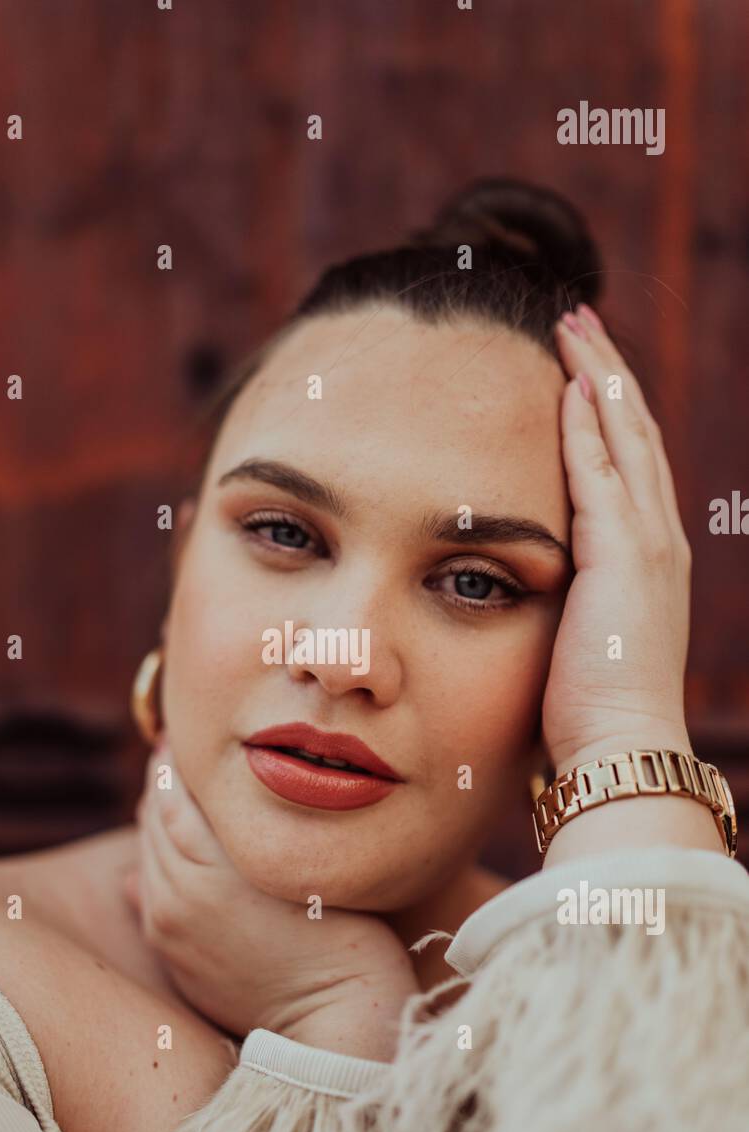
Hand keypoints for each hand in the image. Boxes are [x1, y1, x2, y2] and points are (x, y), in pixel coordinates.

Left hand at [127, 739, 417, 1056]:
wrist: (332, 1024)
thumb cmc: (343, 938)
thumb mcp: (302, 874)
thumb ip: (243, 838)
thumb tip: (196, 800)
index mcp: (211, 865)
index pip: (175, 793)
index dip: (177, 760)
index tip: (186, 734)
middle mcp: (178, 894)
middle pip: (154, 821)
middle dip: (163, 786)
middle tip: (178, 754)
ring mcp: (171, 928)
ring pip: (148, 856)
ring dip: (157, 824)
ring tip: (176, 793)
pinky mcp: (173, 957)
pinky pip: (149, 896)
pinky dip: (155, 866)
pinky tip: (169, 853)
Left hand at [543, 304, 693, 774]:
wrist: (620, 746)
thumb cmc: (592, 709)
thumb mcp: (584, 636)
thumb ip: (572, 596)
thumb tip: (535, 586)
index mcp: (647, 556)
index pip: (628, 462)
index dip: (605, 410)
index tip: (577, 369)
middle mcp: (657, 538)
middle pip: (633, 433)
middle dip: (606, 373)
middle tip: (577, 322)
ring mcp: (646, 543)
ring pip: (625, 437)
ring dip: (598, 378)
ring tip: (573, 328)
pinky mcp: (621, 557)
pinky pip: (602, 474)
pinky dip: (587, 426)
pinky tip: (567, 385)